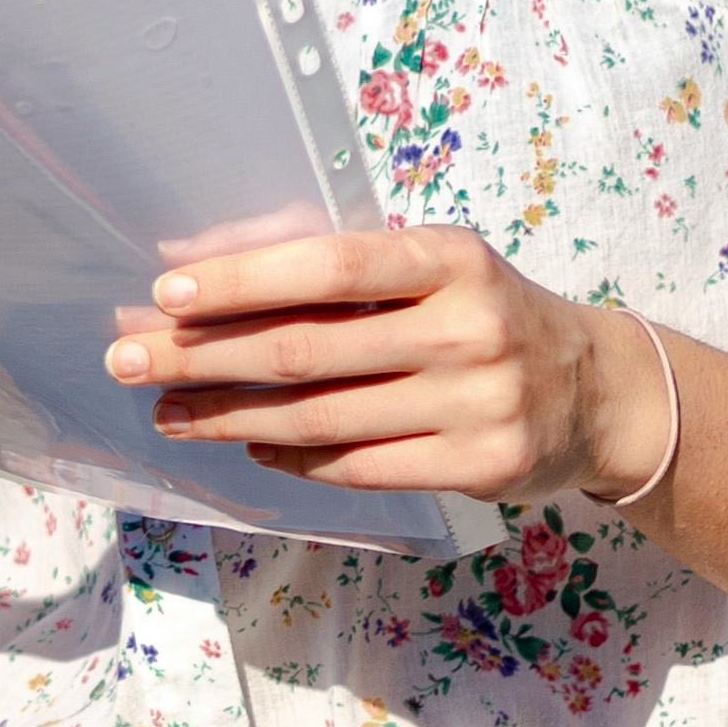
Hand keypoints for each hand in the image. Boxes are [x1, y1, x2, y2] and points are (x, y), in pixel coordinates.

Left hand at [103, 227, 675, 505]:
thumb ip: (349, 277)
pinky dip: (292, 456)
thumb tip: (210, 282)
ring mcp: (477, 403)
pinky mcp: (478, 466)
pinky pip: (357, 466)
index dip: (242, 279)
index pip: (329, 266)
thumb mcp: (439, 271)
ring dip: (229, 416)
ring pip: (322, 417)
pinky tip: (247, 444)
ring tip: (167, 411)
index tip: (165, 293)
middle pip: (308, 349)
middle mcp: (469, 328)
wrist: (599, 393)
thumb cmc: (487, 316)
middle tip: (128, 359)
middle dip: (203, 356)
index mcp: (451, 260)